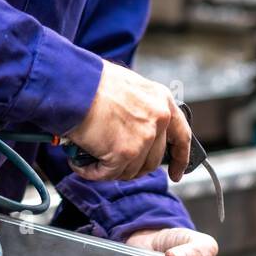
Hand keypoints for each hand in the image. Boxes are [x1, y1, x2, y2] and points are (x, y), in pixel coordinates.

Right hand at [64, 61, 190, 182]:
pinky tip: (81, 163)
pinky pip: (109, 174)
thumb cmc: (92, 82)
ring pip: (131, 170)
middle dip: (134, 167)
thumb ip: (141, 110)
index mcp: (162, 101)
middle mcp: (158, 119)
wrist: (74, 84)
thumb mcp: (129, 88)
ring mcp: (143, 138)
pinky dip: (92, 172)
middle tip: (115, 165)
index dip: (180, 158)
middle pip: (153, 160)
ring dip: (110, 169)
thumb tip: (134, 131)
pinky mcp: (124, 153)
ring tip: (91, 158)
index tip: (177, 172)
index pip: (181, 136)